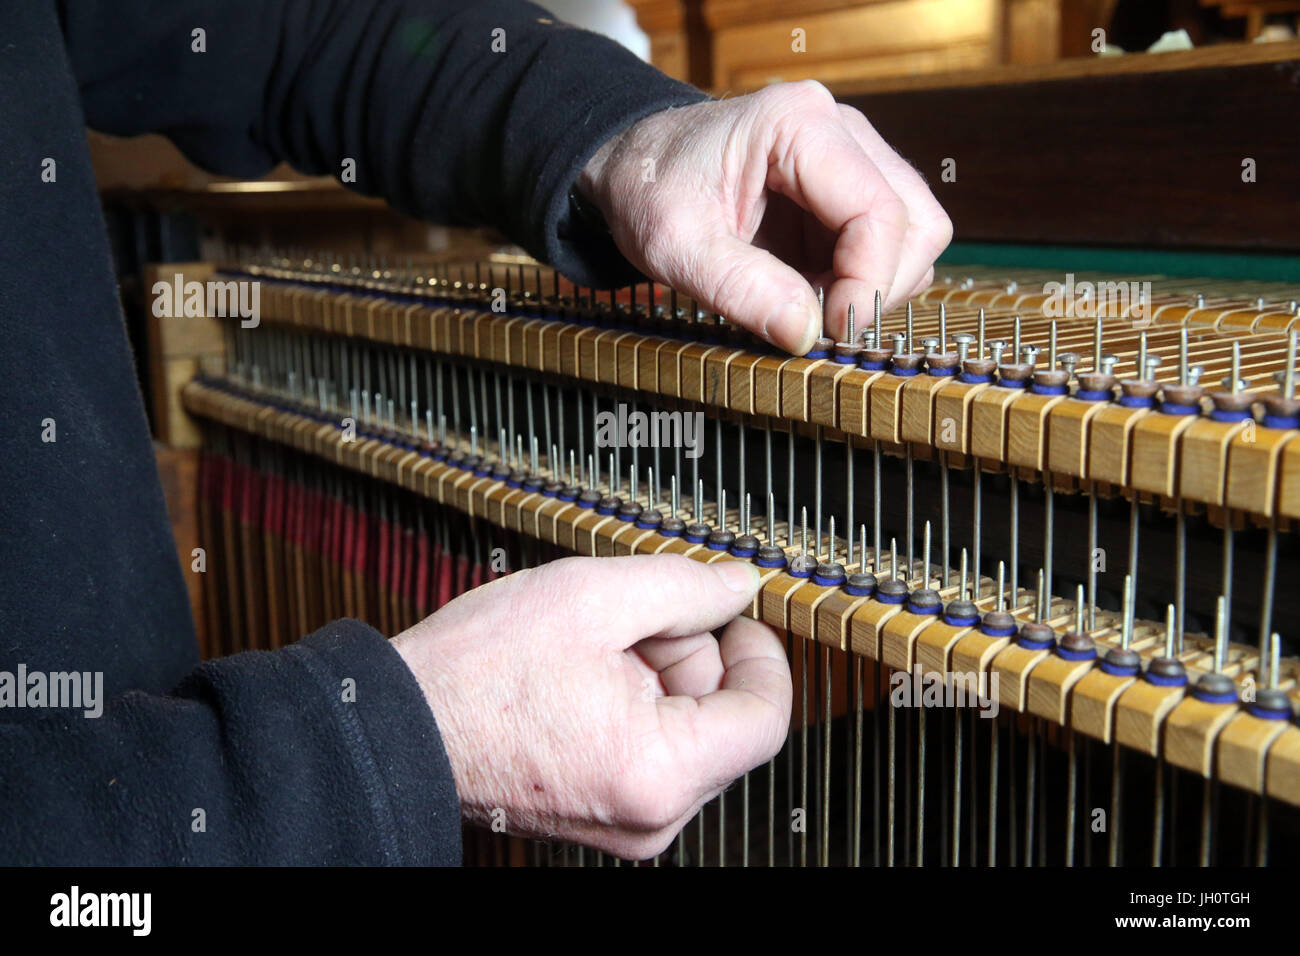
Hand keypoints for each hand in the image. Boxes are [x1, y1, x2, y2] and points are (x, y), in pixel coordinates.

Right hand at [391, 554, 790, 859]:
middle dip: (687, 654)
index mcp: (660, 772)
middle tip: (627, 618)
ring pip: (685, 729)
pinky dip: (631, 703)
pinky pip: (649, 747)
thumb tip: (739, 585)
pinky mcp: (603, 813)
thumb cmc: (478, 674)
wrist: (399, 728)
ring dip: (654, 675)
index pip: (766, 717)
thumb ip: (685, 587)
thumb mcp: (592, 598)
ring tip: (589, 649)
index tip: (738, 615)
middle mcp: (652, 816)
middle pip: (721, 719)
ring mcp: (627, 822)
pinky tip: (581, 676)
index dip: (761, 653)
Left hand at [578, 80, 951, 353]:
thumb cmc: (648, 188)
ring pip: (913, 232)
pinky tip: (808, 288)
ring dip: (873, 283)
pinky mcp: (845, 187)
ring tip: (808, 302)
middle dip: (879, 284)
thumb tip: (805, 333)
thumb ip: (739, 288)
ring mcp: (850, 156)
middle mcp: (839, 129)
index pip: (880, 211)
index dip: (868, 282)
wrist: (633, 164)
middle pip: (915, 220)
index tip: (830, 329)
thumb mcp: (673, 245)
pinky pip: (885, 242)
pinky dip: (858, 278)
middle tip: (822, 321)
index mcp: (798, 125)